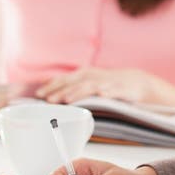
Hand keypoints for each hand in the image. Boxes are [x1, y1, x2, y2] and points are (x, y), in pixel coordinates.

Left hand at [36, 68, 154, 103]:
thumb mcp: (89, 84)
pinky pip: (113, 90)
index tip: (38, 95)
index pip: (64, 79)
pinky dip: (107, 92)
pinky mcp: (120, 89)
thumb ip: (73, 89)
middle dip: (60, 91)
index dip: (51, 86)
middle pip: (74, 83)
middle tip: (48, 100)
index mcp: (84, 75)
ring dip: (78, 92)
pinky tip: (103, 95)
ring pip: (90, 86)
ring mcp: (106, 82)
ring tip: (67, 100)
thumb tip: (51, 97)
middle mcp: (93, 76)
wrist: (135, 82)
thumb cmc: (108, 84)